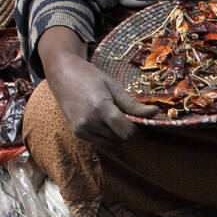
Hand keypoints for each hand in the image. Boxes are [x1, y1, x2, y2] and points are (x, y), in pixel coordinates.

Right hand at [38, 26, 157, 144]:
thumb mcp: (114, 86)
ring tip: (122, 117)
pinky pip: (101, 141)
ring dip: (121, 134)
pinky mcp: (78, 133)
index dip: (141, 130)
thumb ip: (133, 104)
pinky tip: (108, 120)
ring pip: (112, 142)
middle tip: (138, 119)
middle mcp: (89, 122)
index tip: (149, 122)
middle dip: (132, 131)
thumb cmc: (89, 76)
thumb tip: (154, 113)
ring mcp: (82, 130)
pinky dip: (110, 134)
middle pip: (121, 138)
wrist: (62, 74)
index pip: (127, 131)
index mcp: (99, 108)